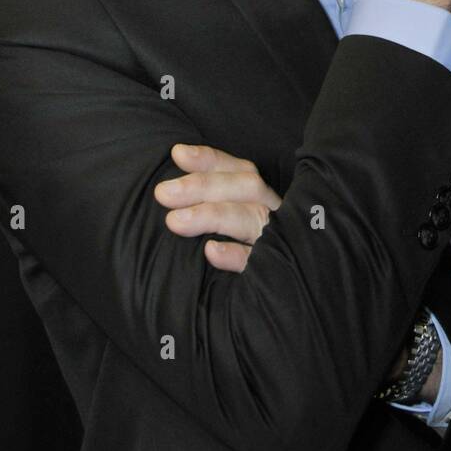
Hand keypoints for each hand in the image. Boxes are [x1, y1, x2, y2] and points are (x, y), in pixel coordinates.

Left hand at [154, 143, 281, 272]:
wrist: (287, 296)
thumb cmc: (239, 246)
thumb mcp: (228, 214)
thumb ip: (208, 198)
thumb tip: (174, 168)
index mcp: (260, 196)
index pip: (238, 169)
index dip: (208, 160)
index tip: (177, 154)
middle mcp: (271, 211)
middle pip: (246, 187)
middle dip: (202, 186)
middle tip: (162, 193)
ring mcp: (276, 240)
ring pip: (252, 218)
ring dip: (212, 215)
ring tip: (174, 221)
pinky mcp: (275, 271)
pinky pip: (258, 261)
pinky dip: (235, 254)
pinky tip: (211, 252)